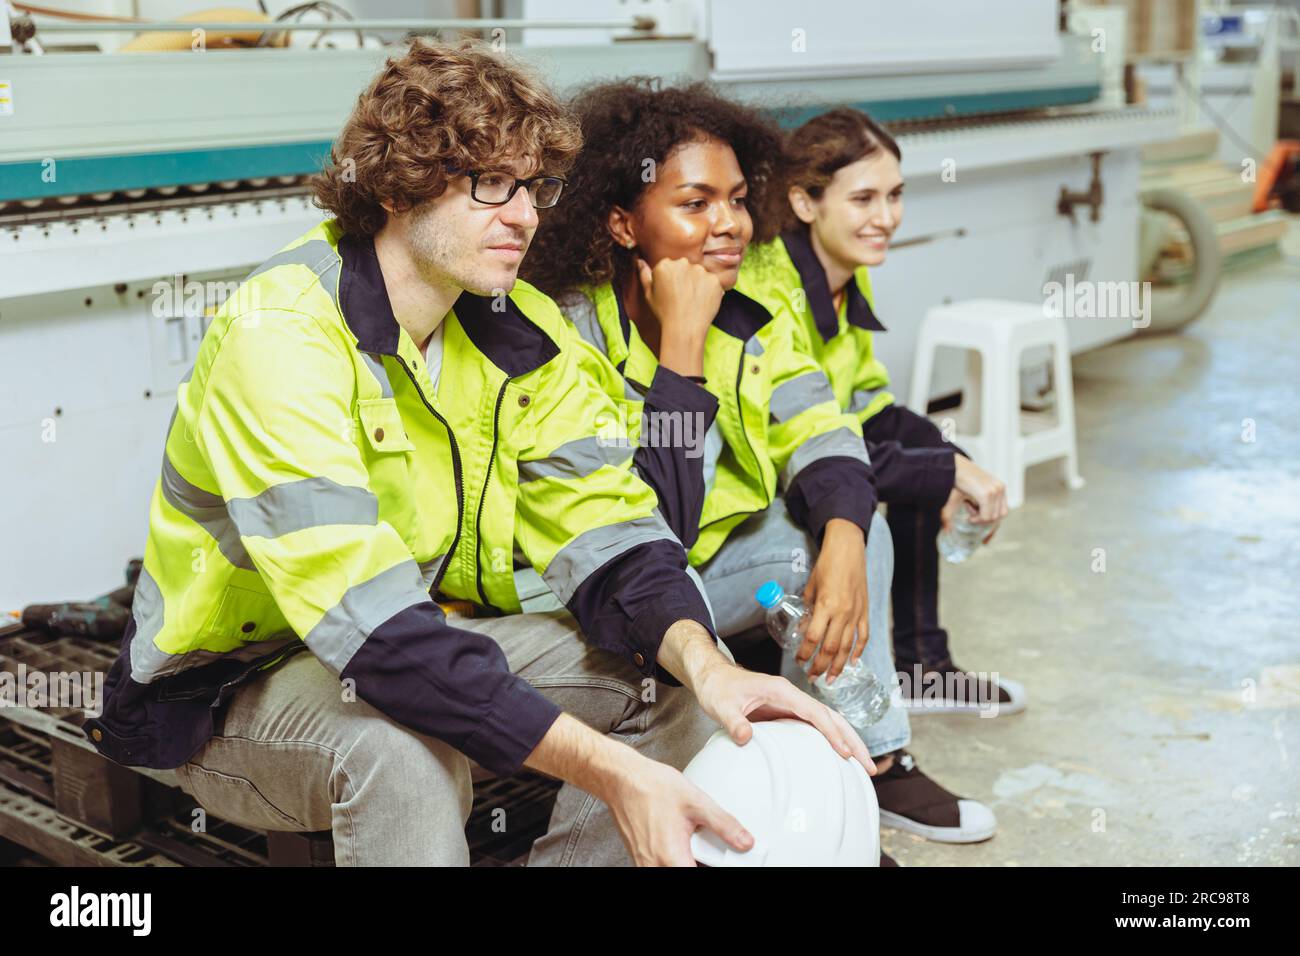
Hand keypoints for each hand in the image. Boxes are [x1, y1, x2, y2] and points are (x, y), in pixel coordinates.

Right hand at [524, 712, 751, 866]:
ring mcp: (645, 865)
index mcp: (672, 858)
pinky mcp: (641, 859)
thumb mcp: (696, 801)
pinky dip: (675, 859)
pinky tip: (678, 840)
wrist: (622, 779)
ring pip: (674, 871)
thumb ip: (724, 824)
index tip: (724, 861)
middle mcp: (655, 867)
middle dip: (702, 863)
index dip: (716, 867)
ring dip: (687, 862)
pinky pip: (662, 867)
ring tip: (691, 843)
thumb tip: (745, 841)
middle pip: (686, 874)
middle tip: (706, 849)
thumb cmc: (651, 787)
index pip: (700, 877)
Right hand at [636, 256, 722, 376]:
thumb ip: (644, 275)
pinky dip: (710, 292)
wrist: (684, 328)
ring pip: (700, 274)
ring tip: (693, 301)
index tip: (671, 293)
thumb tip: (640, 261)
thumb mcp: (649, 294)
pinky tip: (702, 303)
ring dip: (698, 284)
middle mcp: (683, 263)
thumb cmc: (664, 313)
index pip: (670, 266)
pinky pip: (712, 283)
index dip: (671, 281)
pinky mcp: (714, 280)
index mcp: (665, 265)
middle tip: (683, 297)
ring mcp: (700, 271)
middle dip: (685, 279)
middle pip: (686, 267)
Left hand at [691, 659, 875, 772]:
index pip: (815, 712)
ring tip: (865, 767)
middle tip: (869, 766)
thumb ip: (733, 721)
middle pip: (832, 717)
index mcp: (781, 691)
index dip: (831, 733)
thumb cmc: (718, 689)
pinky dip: (833, 742)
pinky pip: (817, 728)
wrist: (714, 678)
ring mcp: (793, 705)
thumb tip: (746, 737)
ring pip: (829, 722)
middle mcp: (792, 696)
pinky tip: (842, 759)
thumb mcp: (721, 706)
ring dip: (848, 742)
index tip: (844, 753)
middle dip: (852, 741)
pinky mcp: (789, 714)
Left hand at [798, 519, 868, 680]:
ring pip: (847, 647)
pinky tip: (852, 662)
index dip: (805, 653)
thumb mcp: (810, 586)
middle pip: (830, 648)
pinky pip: (863, 636)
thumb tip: (803, 629)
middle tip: (812, 677)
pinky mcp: (865, 611)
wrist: (848, 549)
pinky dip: (859, 651)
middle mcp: (842, 613)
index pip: (813, 638)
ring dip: (838, 665)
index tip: (799, 660)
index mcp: (826, 605)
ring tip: (830, 679)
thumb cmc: (826, 565)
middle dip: (820, 666)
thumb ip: (808, 609)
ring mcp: (856, 613)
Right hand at [952, 454, 1008, 532]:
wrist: (949, 467)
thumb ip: (962, 512)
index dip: (993, 528)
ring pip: (992, 518)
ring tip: (968, 504)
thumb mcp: (962, 498)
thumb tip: (947, 531)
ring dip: (978, 517)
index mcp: (998, 488)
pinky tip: (967, 505)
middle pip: (999, 516)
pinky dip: (976, 516)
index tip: (985, 541)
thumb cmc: (954, 480)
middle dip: (983, 519)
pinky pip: (986, 516)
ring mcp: (995, 490)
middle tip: (969, 509)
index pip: (1002, 511)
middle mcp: (1000, 488)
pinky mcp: (988, 494)